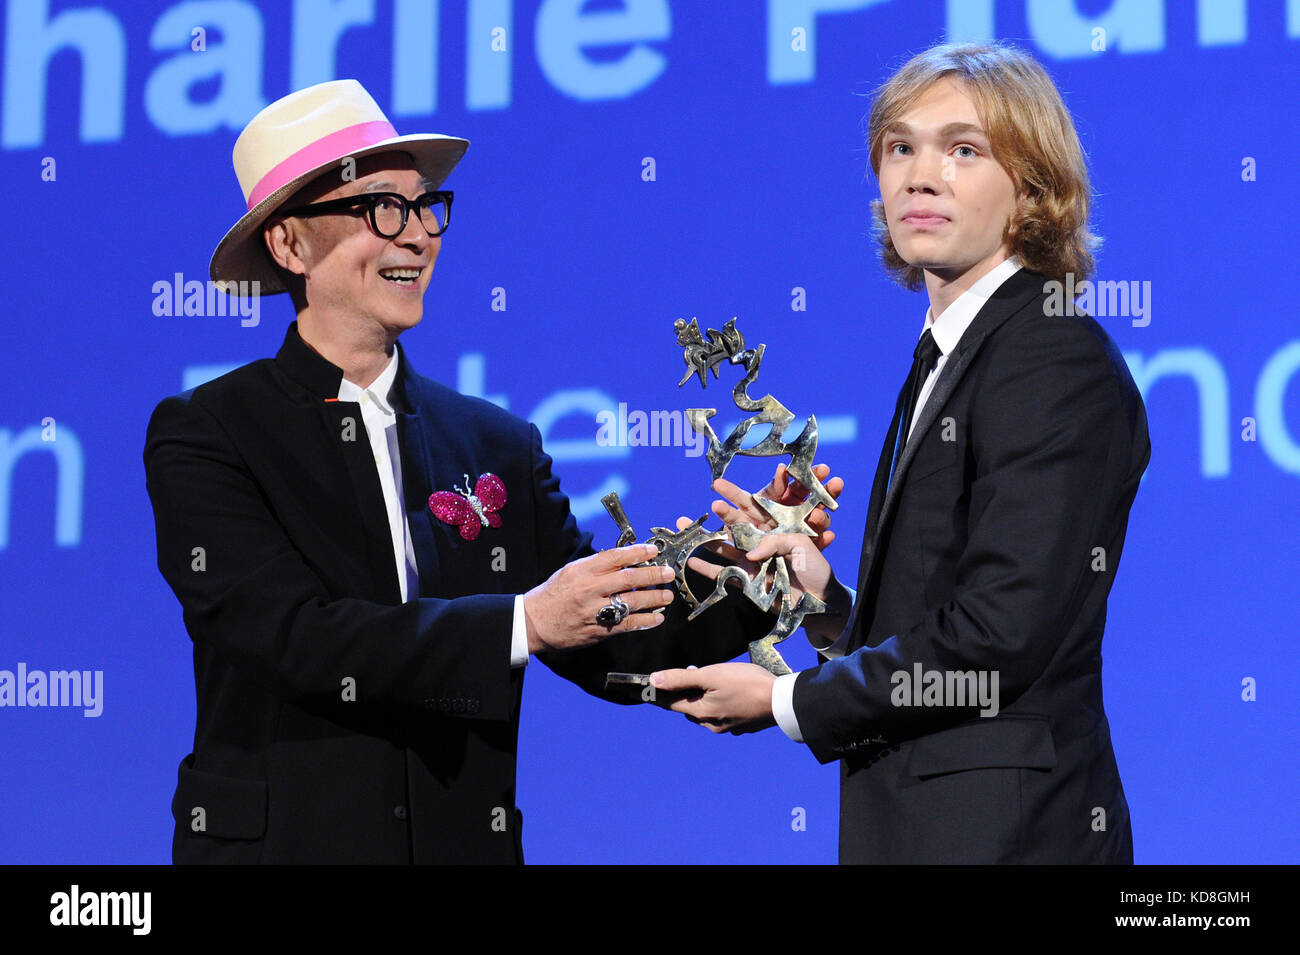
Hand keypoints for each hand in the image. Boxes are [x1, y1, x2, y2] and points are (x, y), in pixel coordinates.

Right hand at [524, 544, 674, 653]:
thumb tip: (625, 558)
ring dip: (653, 598)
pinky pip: (626, 624)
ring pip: (631, 601)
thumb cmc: (555, 594)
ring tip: (667, 596)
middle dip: (652, 575)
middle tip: (668, 573)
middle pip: (628, 578)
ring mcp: (594, 610)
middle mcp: (590, 588)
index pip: (615, 557)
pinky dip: (644, 621)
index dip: (637, 552)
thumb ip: (596, 565)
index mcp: (583, 570)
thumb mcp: (571, 571)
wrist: (535, 621)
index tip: (653, 551)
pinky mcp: (598, 629)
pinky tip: (656, 618)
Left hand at [650, 662, 776, 733]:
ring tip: (711, 681)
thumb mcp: (712, 675)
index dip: (658, 693)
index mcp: (701, 713)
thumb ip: (682, 678)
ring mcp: (728, 726)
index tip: (646, 689)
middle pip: (689, 707)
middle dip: (685, 693)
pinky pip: (724, 714)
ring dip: (704, 698)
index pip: (671, 703)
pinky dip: (721, 703)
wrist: (783, 701)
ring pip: (707, 711)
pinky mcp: (742, 724)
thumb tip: (654, 680)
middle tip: (687, 675)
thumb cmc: (747, 684)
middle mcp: (711, 724)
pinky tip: (731, 692)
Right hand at [680, 462, 843, 609]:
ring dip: (705, 538)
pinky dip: (707, 570)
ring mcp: (750, 562)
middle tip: (710, 503)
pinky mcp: (746, 582)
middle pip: (734, 525)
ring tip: (684, 527)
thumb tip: (751, 555)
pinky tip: (690, 561)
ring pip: (723, 547)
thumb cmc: (814, 568)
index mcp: (773, 529)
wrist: (819, 600)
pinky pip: (723, 575)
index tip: (719, 484)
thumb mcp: (799, 545)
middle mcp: (759, 543)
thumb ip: (775, 543)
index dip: (735, 495)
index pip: (752, 507)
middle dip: (722, 513)